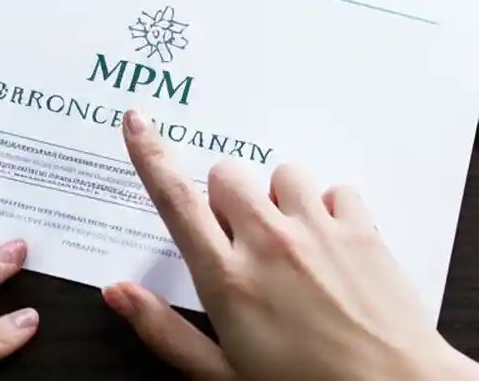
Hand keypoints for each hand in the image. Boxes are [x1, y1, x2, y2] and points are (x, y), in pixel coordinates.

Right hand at [104, 110, 478, 380]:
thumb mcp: (224, 375)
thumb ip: (166, 330)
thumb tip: (117, 292)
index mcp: (226, 278)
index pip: (175, 201)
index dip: (150, 157)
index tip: (137, 123)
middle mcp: (268, 243)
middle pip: (228, 174)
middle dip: (226, 196)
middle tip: (240, 237)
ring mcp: (317, 231)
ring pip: (281, 172)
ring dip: (280, 198)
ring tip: (293, 242)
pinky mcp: (361, 229)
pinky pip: (335, 187)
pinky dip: (329, 209)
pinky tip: (332, 246)